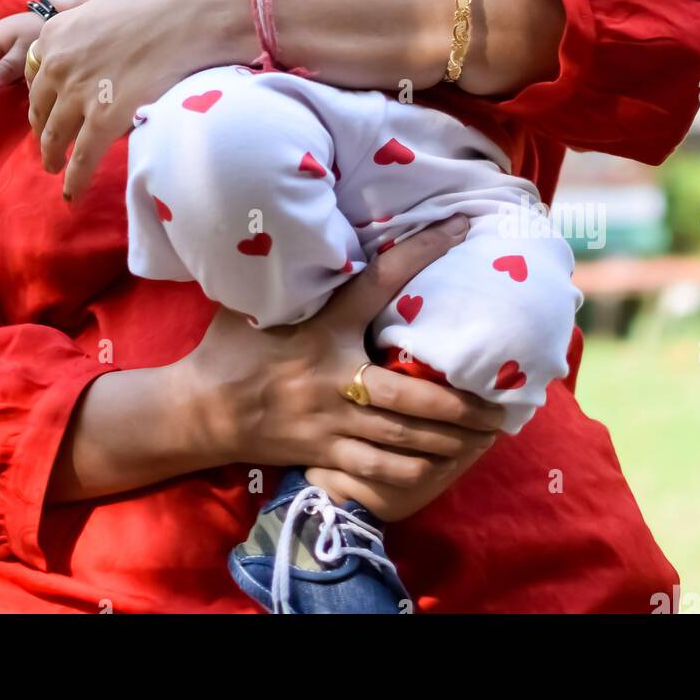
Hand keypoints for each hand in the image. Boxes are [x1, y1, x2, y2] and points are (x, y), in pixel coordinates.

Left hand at [26, 0, 244, 199]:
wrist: (193, 15)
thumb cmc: (159, 1)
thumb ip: (78, 1)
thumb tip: (55, 3)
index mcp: (55, 34)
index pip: (35, 75)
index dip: (42, 98)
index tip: (46, 111)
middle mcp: (58, 65)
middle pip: (41, 109)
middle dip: (43, 131)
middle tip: (49, 147)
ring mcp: (79, 93)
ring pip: (56, 136)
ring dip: (53, 156)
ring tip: (56, 169)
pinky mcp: (103, 119)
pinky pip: (83, 158)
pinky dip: (75, 180)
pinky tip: (71, 195)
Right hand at [181, 217, 504, 522]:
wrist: (198, 410)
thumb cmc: (232, 346)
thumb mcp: (259, 301)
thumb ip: (294, 275)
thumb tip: (318, 229)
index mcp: (321, 329)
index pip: (377, 281)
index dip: (420, 252)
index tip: (459, 229)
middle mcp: (331, 379)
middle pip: (409, 394)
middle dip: (459, 402)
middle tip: (501, 399)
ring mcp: (329, 423)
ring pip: (403, 438)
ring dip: (451, 439)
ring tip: (487, 433)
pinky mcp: (324, 454)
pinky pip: (380, 470)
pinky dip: (416, 469)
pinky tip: (442, 463)